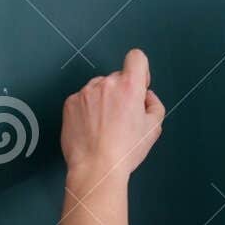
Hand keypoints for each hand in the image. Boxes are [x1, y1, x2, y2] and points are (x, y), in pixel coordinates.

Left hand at [60, 48, 164, 182]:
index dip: (140, 71)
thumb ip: (154, 105)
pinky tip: (90, 128)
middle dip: (120, 92)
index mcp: (129, 86)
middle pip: (116, 78)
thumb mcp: (153, 128)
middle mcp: (106, 84)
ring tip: (103, 127)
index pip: (136, 57)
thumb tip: (146, 96)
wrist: (96, 167)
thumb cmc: (125, 151)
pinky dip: (86, 110)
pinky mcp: (70, 103)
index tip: (137, 86)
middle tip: (120, 118)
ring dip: (102, 101)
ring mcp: (85, 93)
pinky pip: (82, 100)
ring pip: (98, 89)